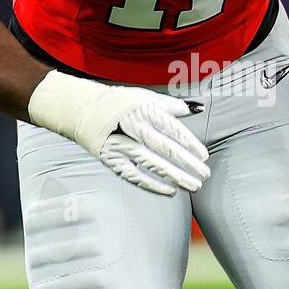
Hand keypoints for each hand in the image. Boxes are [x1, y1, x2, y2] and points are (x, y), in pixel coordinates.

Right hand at [28, 69, 209, 196]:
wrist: (84, 110)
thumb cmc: (122, 103)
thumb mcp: (147, 98)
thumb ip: (174, 106)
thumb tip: (199, 107)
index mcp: (143, 110)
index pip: (171, 129)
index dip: (189, 144)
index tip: (204, 156)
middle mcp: (132, 128)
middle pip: (164, 149)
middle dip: (186, 164)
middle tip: (204, 176)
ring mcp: (120, 145)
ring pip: (151, 164)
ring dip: (174, 176)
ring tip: (193, 186)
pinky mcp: (111, 159)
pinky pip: (134, 175)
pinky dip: (152, 184)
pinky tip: (170, 191)